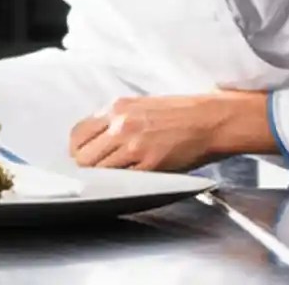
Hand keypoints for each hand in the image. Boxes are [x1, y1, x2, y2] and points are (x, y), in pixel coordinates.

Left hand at [69, 92, 273, 170]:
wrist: (210, 119)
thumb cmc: (180, 113)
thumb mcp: (141, 105)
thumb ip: (116, 119)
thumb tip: (96, 139)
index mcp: (117, 107)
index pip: (77, 134)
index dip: (77, 150)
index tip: (83, 157)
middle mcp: (120, 124)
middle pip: (82, 156)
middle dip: (86, 167)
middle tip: (98, 172)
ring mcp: (133, 144)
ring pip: (99, 171)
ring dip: (104, 177)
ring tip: (117, 176)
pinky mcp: (149, 163)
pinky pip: (123, 180)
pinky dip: (123, 183)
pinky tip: (132, 179)